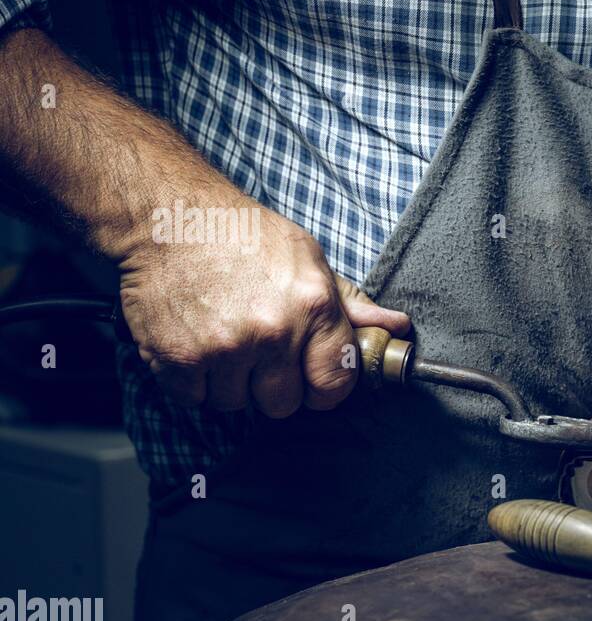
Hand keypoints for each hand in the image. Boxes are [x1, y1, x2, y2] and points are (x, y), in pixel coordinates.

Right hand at [117, 198, 409, 417]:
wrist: (167, 216)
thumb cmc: (243, 235)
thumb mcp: (307, 258)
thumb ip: (350, 303)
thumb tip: (396, 327)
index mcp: (313, 306)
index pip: (336, 383)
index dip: (323, 388)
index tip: (310, 380)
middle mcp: (272, 332)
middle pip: (283, 404)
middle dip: (271, 386)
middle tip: (256, 352)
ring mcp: (224, 348)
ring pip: (236, 404)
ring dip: (228, 383)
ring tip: (221, 338)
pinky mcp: (178, 358)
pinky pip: (194, 399)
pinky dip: (190, 381)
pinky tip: (194, 344)